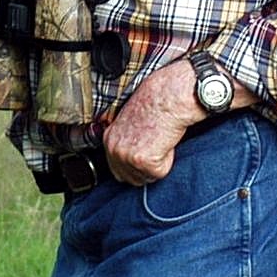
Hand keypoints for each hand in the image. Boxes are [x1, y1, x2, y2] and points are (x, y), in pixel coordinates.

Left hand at [102, 60, 202, 183]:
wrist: (167, 98)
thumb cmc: (155, 104)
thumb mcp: (131, 122)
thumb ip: (127, 140)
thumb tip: (135, 153)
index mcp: (109, 139)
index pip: (116, 169)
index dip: (134, 167)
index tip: (145, 159)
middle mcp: (114, 150)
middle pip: (130, 179)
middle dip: (146, 170)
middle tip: (156, 150)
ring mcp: (127, 157)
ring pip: (146, 177)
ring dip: (157, 164)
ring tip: (160, 142)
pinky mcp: (144, 162)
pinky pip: (160, 172)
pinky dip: (168, 160)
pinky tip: (166, 142)